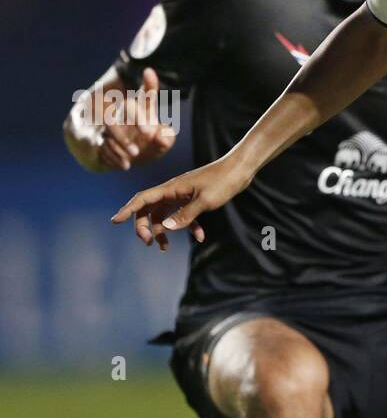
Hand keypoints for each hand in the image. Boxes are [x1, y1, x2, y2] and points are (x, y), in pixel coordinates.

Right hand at [98, 68, 176, 169]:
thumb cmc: (147, 146)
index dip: (149, 84)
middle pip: (128, 107)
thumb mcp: (161, 143)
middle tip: (150, 133)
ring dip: (122, 140)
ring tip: (135, 153)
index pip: (146, 95)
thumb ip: (166, 138)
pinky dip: (113, 155)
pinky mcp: (98, 140)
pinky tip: (125, 165)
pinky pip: (102, 144)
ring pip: (110, 126)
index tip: (149, 73)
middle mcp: (124, 114)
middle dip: (138, 118)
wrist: (123, 160)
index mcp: (142, 111)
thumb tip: (162, 136)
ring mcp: (109, 126)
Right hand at [111, 153, 250, 250]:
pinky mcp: (193, 199)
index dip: (127, 210)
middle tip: (148, 243)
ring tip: (164, 248)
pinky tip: (199, 238)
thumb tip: (166, 229)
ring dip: (163, 231)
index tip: (115, 221)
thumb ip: (186, 216)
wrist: (240, 169)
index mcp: (171, 188)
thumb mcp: (205, 201)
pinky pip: (184, 215)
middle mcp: (173, 191)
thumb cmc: (223, 181)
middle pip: (149, 210)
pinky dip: (188, 227)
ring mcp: (182, 195)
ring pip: (165, 215)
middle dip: (145, 227)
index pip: (143, 199)